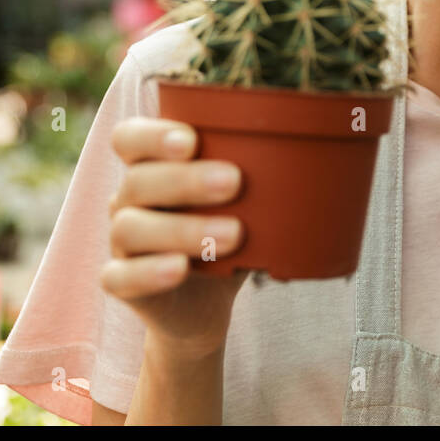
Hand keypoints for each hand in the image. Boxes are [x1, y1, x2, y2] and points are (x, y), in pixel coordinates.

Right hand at [101, 117, 248, 357]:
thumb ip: (260, 176)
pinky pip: (120, 278)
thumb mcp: (246, 202)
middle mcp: (127, 199)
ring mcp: (119, 243)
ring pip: (131, 228)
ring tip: (233, 235)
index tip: (191, 140)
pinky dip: (150, 273)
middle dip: (186, 180)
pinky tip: (180, 268)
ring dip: (183, 229)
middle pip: (139, 181)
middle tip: (235, 182)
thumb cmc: (229, 234)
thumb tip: (319, 156)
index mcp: (151, 166)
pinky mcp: (120, 282)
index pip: (129, 137)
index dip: (152, 136)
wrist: (206, 304)